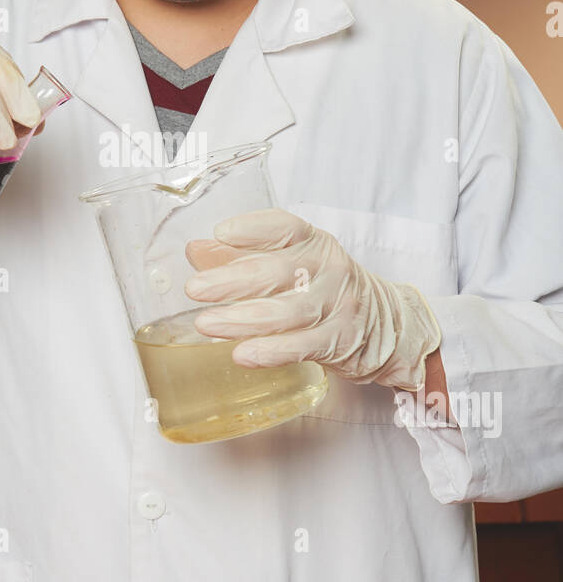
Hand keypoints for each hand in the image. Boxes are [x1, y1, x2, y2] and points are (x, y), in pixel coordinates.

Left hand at [183, 207, 441, 392]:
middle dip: (232, 280)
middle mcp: (328, 269)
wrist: (386, 325)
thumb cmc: (325, 288)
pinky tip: (242, 353)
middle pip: (278, 271)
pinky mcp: (339, 342)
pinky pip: (302, 346)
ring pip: (287, 311)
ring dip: (242, 319)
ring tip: (206, 323)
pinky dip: (271, 351)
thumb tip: (195, 251)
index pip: (286, 227)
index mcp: (314, 243)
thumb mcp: (292, 263)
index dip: (253, 229)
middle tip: (195, 289)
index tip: (220, 233)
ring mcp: (336, 306)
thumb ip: (243, 256)